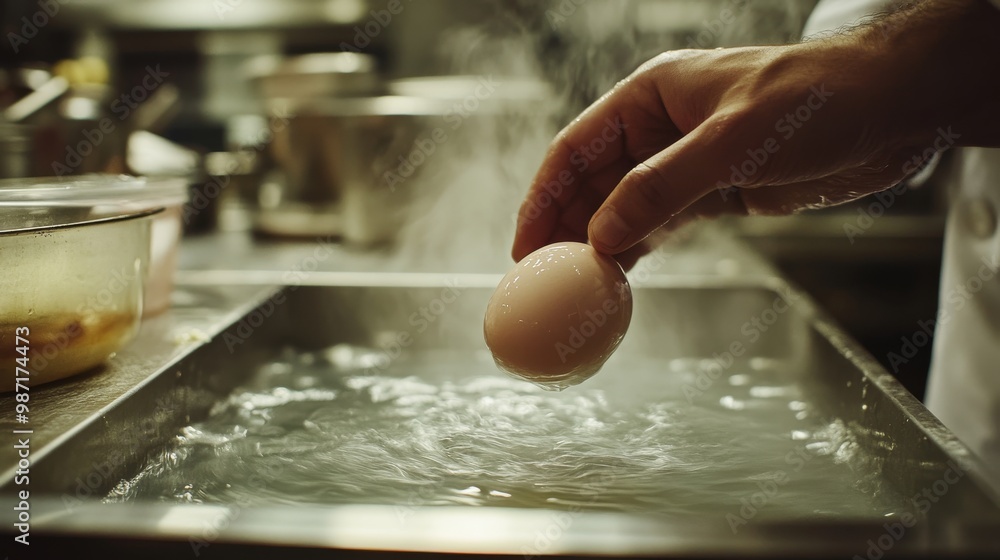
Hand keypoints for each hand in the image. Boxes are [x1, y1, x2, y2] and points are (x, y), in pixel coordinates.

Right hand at [512, 0, 999, 267]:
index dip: (543, 198)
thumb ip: (663, 187)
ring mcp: (687, 162)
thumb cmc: (818, 100)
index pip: (576, 149)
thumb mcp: (735, 141)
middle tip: (542, 281)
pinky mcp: (717, 192)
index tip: (523, 246)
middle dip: (565, 230)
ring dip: (600, 247)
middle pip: (593, 184)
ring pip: (625, 209)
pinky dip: (639, 252)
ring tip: (575, 291)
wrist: (892, 108)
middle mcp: (661, 128)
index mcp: (652, 96)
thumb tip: (602, 236)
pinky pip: (662, 226)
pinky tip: (620, 280)